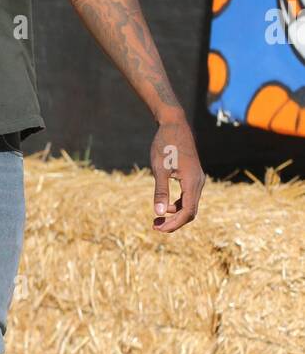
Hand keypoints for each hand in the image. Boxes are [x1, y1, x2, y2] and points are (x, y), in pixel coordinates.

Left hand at [150, 116, 205, 232]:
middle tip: (155, 226)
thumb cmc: (165, 145)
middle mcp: (198, 182)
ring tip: (157, 219)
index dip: (173, 224)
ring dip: (175, 214)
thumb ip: (160, 191)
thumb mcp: (159, 168)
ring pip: (189, 205)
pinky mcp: (192, 176)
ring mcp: (197, 179)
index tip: (157, 228)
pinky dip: (177, 205)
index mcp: (192, 181)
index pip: (187, 212)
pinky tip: (164, 206)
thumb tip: (159, 213)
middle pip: (190, 211)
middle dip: (174, 222)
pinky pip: (188, 196)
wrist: (174, 125)